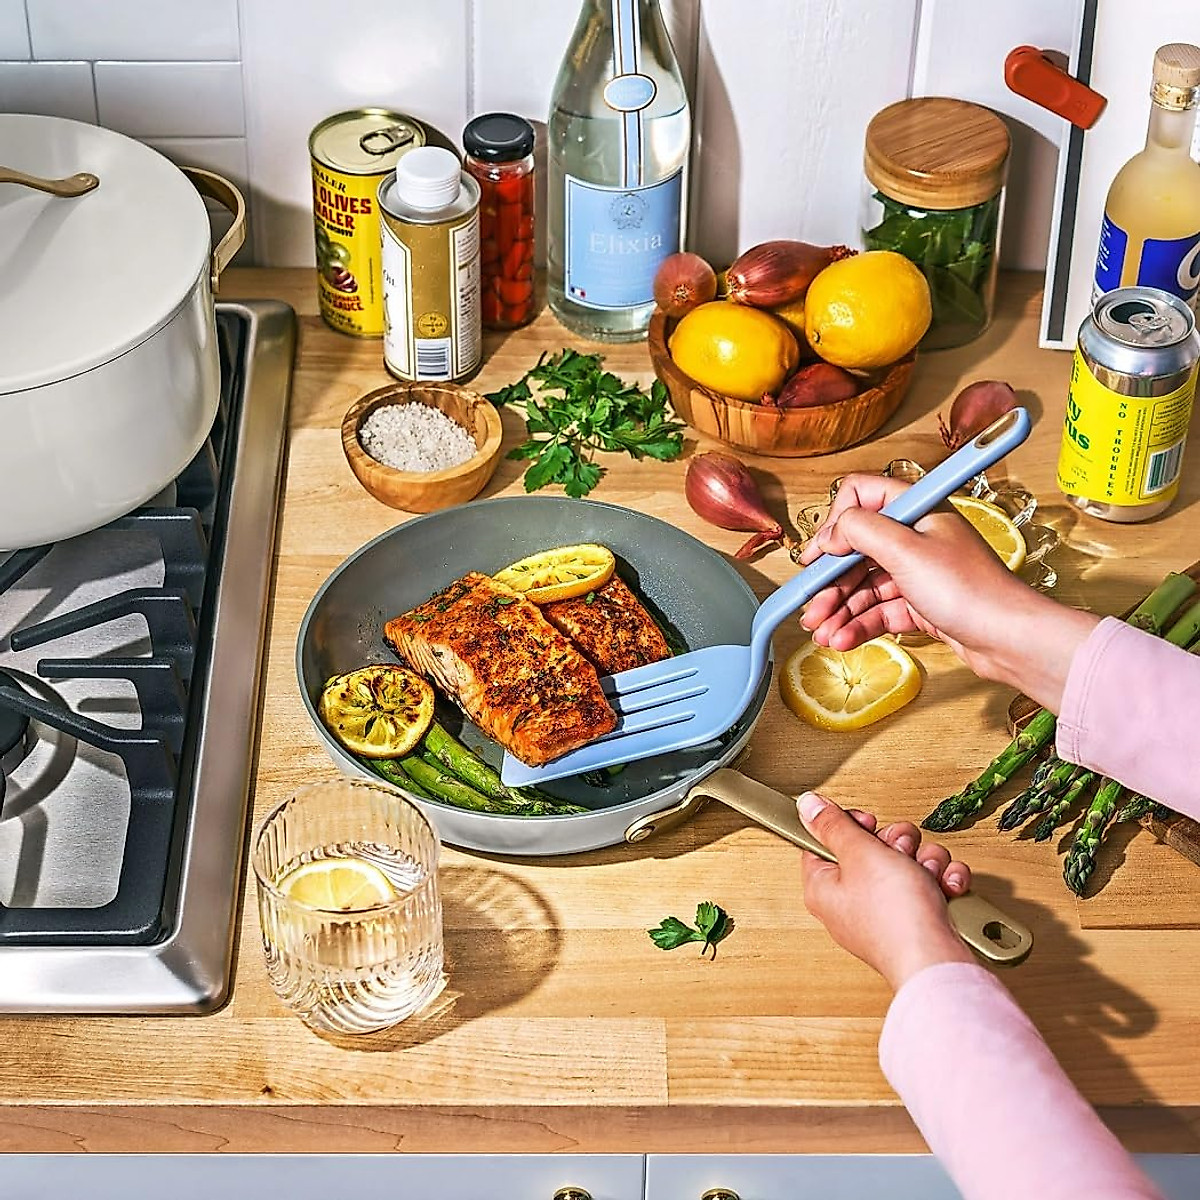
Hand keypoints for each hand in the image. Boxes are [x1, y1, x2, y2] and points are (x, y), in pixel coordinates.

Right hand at [797, 474, 1099, 712]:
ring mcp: (917, 571)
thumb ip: (860, 530)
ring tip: (821, 634)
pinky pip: (879, 610)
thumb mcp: (906, 551)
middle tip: (810, 607)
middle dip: (829, 581)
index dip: (834, 525)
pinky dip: (858, 624)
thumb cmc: (970, 590)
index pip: (860, 498)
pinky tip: (842, 640)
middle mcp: (915, 537)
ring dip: (839, 609)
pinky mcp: (921, 604)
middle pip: (855, 550)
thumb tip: (829, 532)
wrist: (1009, 640)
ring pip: (863, 585)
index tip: (819, 556)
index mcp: (916, 511)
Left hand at [797, 790, 974, 990]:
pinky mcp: (915, 920)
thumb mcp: (860, 853)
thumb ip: (833, 825)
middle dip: (898, 842)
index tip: (867, 825)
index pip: (825, 841)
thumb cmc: (895, 918)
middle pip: (871, 848)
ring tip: (927, 875)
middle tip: (900, 853)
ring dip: (925, 860)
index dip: (850, 826)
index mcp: (823, 887)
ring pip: (906, 862)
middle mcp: (850, 901)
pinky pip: (929, 884)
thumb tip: (807, 806)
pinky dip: (942, 881)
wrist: (938, 961)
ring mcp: (884, 912)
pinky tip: (946, 887)